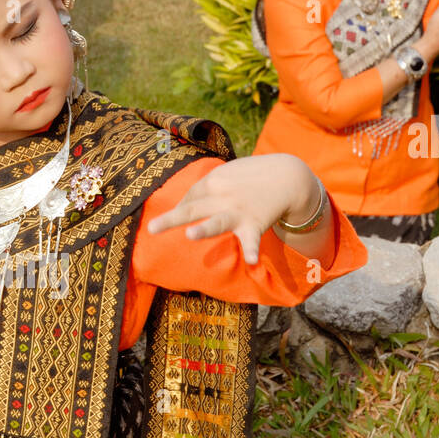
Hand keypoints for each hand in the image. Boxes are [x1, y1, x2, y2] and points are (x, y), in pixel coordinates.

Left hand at [145, 153, 314, 264]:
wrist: (287, 176)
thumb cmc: (249, 177)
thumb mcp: (225, 175)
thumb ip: (204, 190)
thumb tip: (182, 207)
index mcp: (211, 183)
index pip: (188, 201)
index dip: (180, 212)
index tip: (179, 222)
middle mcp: (221, 196)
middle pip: (192, 209)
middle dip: (171, 219)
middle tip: (151, 228)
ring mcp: (237, 211)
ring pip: (217, 221)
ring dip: (205, 229)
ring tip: (190, 235)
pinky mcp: (254, 224)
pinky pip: (251, 240)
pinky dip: (252, 250)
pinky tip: (251, 262)